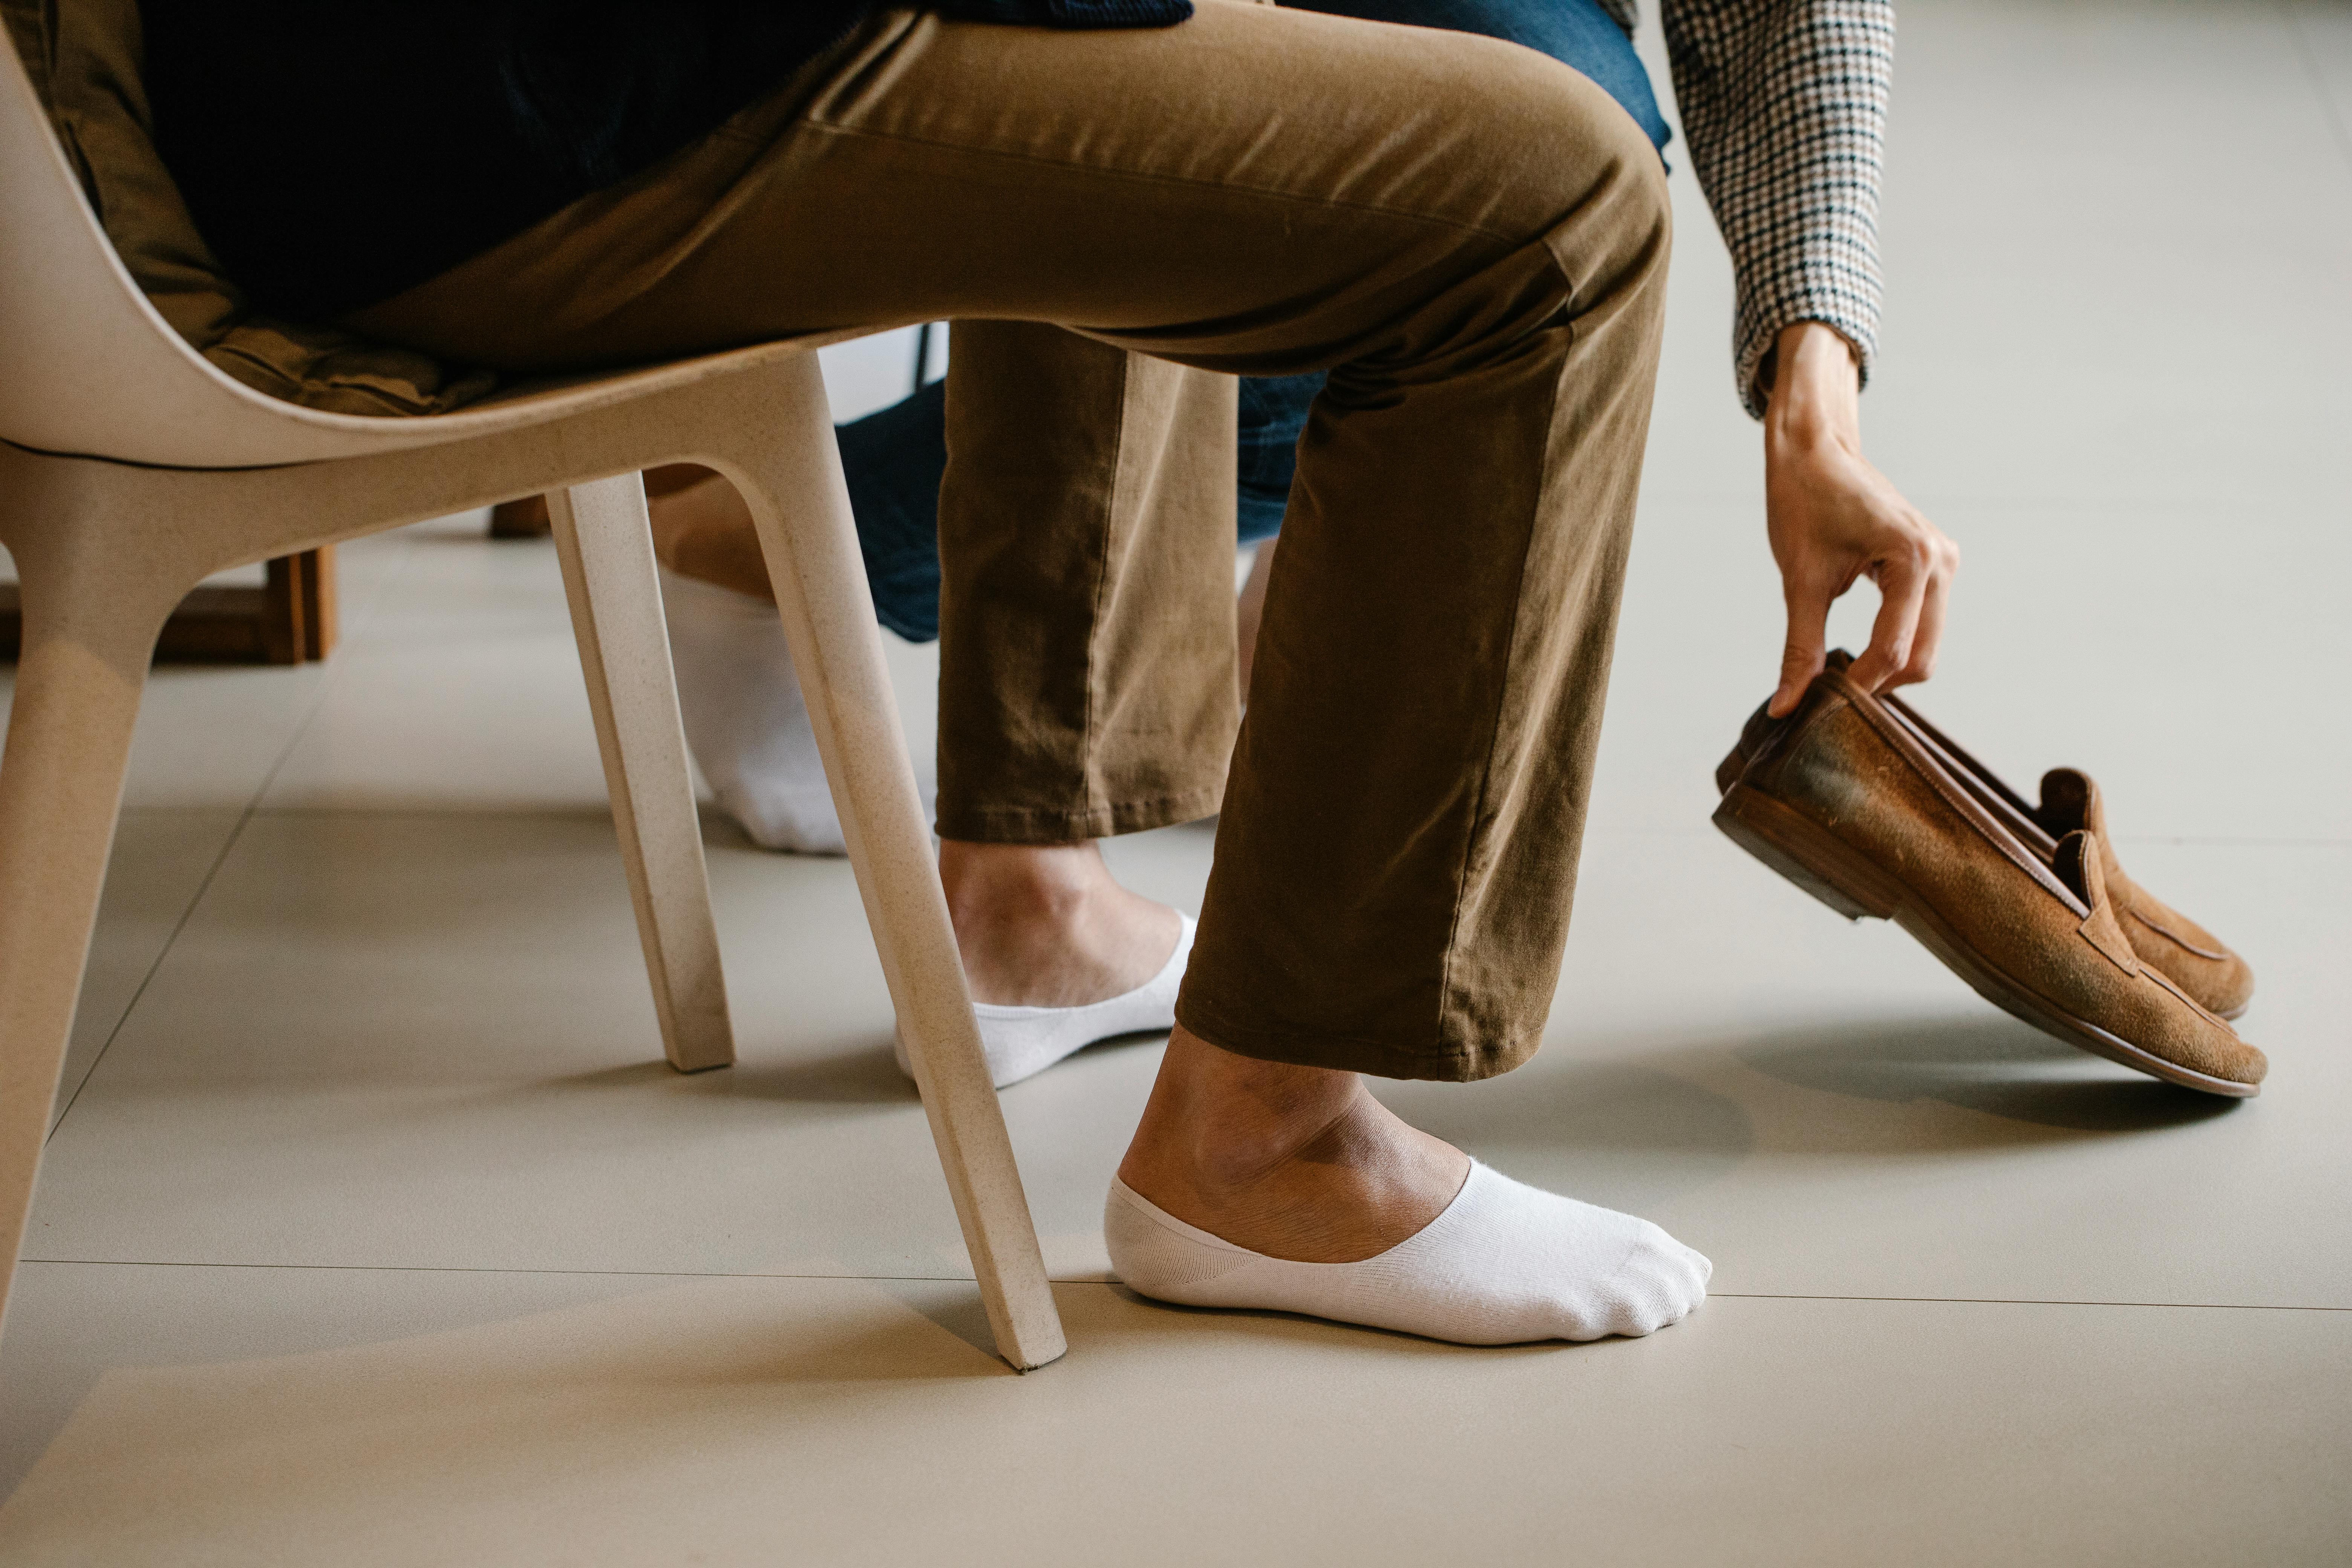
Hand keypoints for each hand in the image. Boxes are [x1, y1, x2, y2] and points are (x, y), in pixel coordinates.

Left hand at [1762, 322, 1957, 716]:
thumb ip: (1799, 648)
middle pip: (1921, 657)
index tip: (1819, 707)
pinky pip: (1921, 624)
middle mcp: (1941, 561)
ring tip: (1835, 674)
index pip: (1894, 651)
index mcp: (1913, 559)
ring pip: (1925, 645)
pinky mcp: (1934, 565)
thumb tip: (1786, 707)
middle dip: (1877, 684)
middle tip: (1826, 698)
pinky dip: (1892, 645)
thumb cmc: (1804, 502)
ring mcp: (1943, 562)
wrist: (1814, 452)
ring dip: (1886, 668)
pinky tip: (1854, 652)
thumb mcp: (1799, 580)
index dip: (1858, 688)